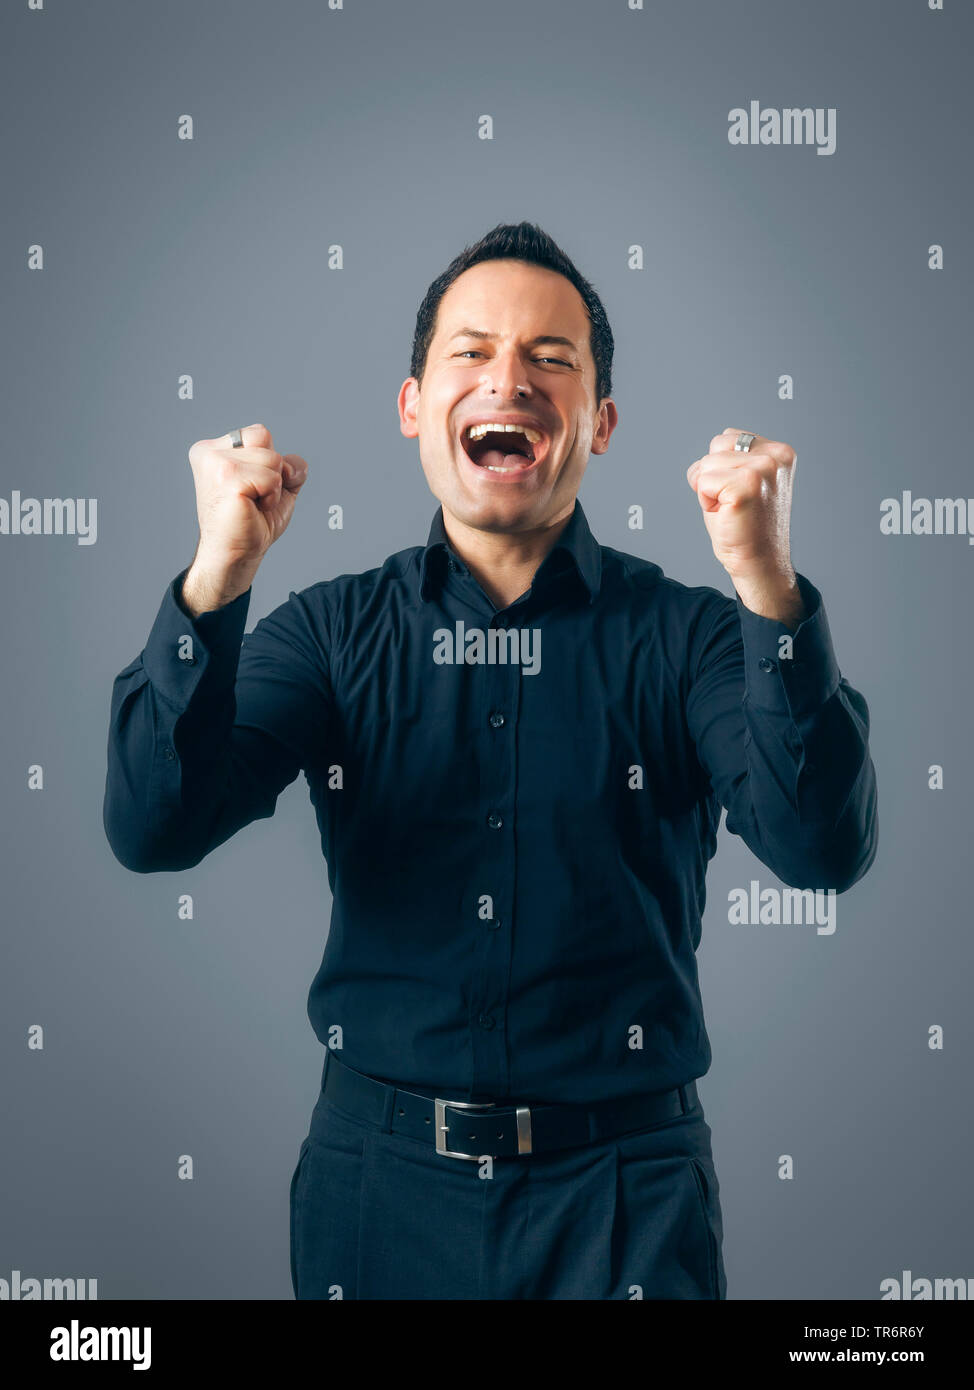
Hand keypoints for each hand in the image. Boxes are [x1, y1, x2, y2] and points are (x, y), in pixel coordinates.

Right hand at [187, 422, 307, 569]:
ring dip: (272, 486)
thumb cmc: (251, 521)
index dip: (269, 462)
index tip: (251, 487)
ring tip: (252, 503)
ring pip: (272, 458)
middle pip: (264, 438)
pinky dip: (271, 496)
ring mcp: (216, 464)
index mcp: (212, 449)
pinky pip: (272, 478)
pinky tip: (253, 509)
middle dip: (272, 472)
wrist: (237, 553)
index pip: (258, 433)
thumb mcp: (276, 485)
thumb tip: (292, 465)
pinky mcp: (228, 479)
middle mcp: (209, 452)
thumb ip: (288, 465)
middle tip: (253, 497)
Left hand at [686, 427, 803, 624]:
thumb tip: (711, 451)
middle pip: (715, 446)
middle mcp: (775, 457)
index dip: (721, 468)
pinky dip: (705, 500)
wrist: (758, 561)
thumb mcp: (744, 479)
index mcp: (779, 452)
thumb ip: (733, 457)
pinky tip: (726, 514)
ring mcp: (763, 470)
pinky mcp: (746, 486)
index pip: (727, 437)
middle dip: (713, 476)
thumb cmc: (746, 524)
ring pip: (706, 463)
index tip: (741, 493)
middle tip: (733, 503)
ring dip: (709, 490)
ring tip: (731, 508)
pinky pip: (702, 481)